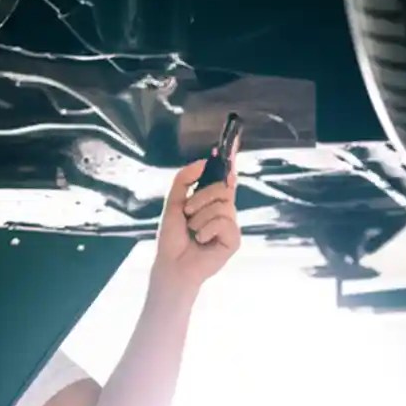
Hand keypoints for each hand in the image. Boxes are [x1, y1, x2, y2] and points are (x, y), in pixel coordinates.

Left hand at [152, 148, 242, 297]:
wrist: (171, 263)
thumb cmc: (172, 237)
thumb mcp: (174, 203)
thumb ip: (184, 180)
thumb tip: (204, 161)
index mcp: (211, 201)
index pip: (225, 177)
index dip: (229, 161)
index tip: (232, 142)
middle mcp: (224, 211)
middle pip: (223, 188)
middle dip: (201, 197)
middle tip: (188, 212)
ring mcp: (230, 226)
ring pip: (223, 205)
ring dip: (200, 217)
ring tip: (193, 231)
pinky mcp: (234, 240)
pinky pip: (225, 222)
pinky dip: (207, 230)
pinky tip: (202, 241)